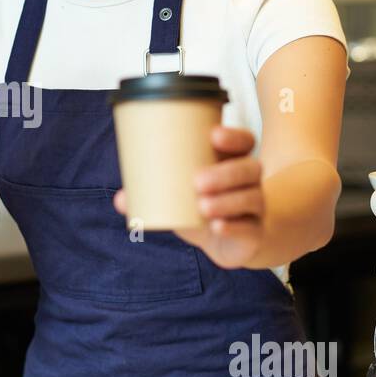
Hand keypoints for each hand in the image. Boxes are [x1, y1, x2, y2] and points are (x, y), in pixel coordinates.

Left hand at [113, 126, 265, 268]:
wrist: (231, 241)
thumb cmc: (204, 207)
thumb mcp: (178, 197)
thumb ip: (150, 194)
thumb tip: (120, 199)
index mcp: (233, 162)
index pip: (244, 141)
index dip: (233, 136)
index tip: (213, 135)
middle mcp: (250, 181)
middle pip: (249, 168)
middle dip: (225, 173)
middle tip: (196, 181)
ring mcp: (255, 207)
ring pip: (251, 197)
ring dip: (227, 201)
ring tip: (202, 206)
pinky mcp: (254, 233)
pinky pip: (249, 228)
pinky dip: (233, 226)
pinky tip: (218, 227)